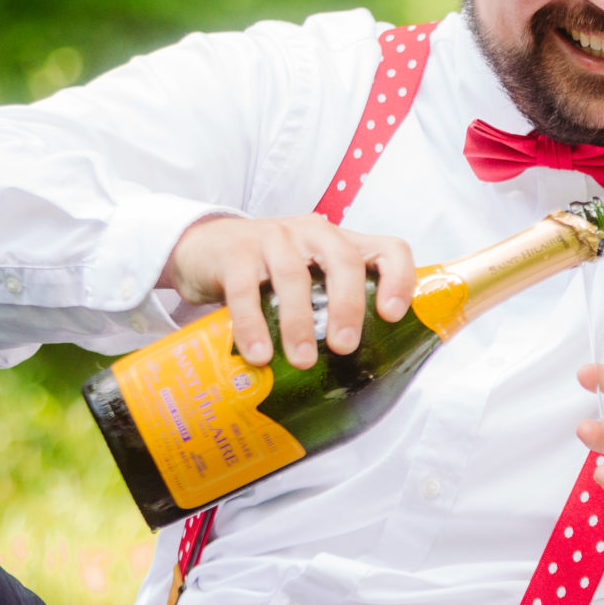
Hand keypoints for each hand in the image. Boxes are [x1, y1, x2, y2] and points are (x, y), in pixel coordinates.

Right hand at [163, 214, 415, 368]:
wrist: (204, 249)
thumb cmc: (269, 273)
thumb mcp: (309, 280)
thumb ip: (332, 307)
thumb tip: (361, 371)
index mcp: (340, 242)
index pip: (387, 248)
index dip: (399, 279)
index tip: (392, 316)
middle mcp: (312, 233)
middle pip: (343, 259)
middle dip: (347, 306)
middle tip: (344, 347)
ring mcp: (272, 238)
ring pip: (293, 275)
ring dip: (299, 322)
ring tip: (302, 360)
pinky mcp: (234, 253)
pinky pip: (245, 290)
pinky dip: (252, 325)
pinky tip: (258, 355)